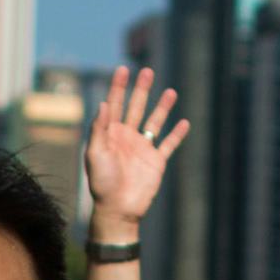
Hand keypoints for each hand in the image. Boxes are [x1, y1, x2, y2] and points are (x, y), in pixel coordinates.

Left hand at [82, 67, 186, 231]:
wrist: (118, 210)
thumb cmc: (101, 183)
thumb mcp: (95, 154)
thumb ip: (99, 129)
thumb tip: (104, 103)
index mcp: (110, 134)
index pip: (115, 104)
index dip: (118, 87)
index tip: (123, 69)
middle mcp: (127, 137)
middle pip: (136, 107)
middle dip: (141, 89)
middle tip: (147, 71)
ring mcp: (143, 148)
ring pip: (154, 121)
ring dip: (162, 107)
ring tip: (170, 91)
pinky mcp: (156, 161)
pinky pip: (169, 144)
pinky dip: (177, 134)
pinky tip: (184, 122)